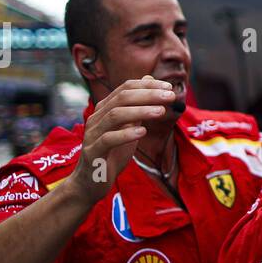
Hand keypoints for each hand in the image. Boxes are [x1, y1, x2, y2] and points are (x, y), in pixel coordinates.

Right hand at [67, 75, 176, 205]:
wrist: (91, 181)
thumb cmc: (112, 153)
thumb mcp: (128, 128)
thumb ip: (137, 107)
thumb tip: (149, 80)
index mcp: (105, 109)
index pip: (125, 88)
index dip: (147, 86)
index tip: (169, 87)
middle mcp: (97, 118)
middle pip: (122, 98)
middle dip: (148, 95)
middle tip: (170, 96)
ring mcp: (92, 134)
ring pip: (115, 115)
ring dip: (140, 111)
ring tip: (161, 111)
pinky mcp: (93, 152)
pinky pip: (108, 139)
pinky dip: (126, 134)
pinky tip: (143, 132)